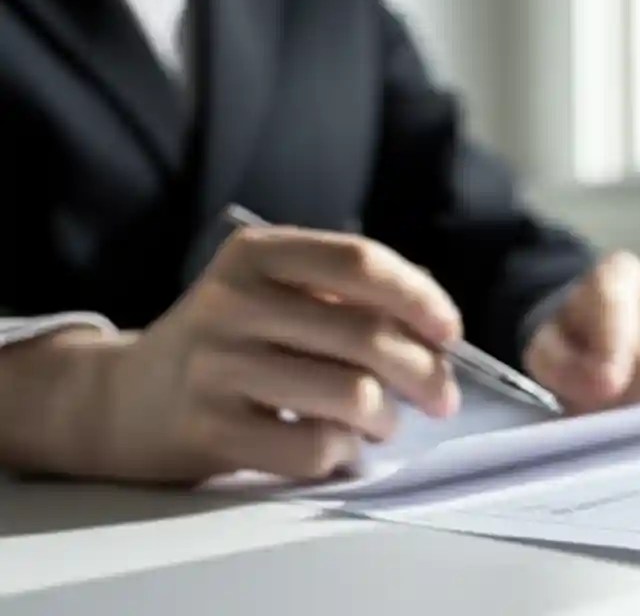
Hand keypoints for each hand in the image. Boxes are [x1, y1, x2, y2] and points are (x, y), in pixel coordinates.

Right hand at [1, 226, 462, 483]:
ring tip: (382, 423)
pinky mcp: (207, 428)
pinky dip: (342, 452)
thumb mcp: (272, 292)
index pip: (360, 262)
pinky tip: (337, 446)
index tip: (450, 332)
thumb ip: (347, 298)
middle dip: (425, 374)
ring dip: (387, 418)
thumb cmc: (229, 344)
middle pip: (367, 336)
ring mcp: (215, 365)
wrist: (123, 400)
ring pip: (351, 395)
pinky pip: (313, 447)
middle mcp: (232, 300)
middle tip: (442, 398)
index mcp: (257, 253)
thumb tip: (438, 334)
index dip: (420, 297)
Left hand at [523, 252, 639, 412]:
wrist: (598, 339)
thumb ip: (560, 364)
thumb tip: (601, 385)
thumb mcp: (546, 348)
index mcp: (618, 272)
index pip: (617, 311)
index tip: (602, 391)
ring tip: (637, 403)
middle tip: (613, 407)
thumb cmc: (573, 343)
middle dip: (630, 391)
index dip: (609, 358)